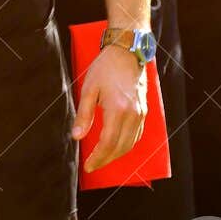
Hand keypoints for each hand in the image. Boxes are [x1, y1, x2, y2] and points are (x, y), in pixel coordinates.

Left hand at [72, 43, 146, 171]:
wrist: (126, 53)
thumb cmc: (105, 68)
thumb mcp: (88, 90)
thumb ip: (83, 115)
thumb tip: (76, 136)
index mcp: (118, 110)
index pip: (108, 143)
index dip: (98, 157)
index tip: (88, 166)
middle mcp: (133, 115)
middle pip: (120, 147)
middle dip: (106, 159)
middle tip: (93, 166)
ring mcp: (141, 114)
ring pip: (131, 144)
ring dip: (116, 155)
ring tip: (102, 159)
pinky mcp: (144, 111)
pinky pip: (137, 135)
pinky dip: (126, 145)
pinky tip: (116, 147)